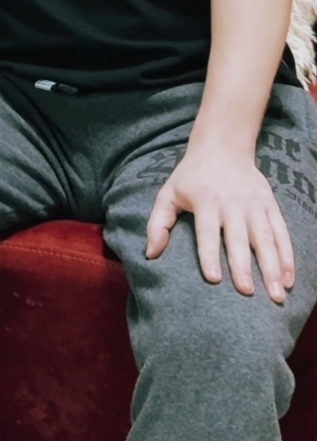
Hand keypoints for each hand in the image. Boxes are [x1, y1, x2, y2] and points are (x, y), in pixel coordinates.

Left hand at [145, 143, 295, 303]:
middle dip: (243, 266)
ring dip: (272, 267)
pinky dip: (287, 256)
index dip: (209, 254)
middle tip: (247, 292)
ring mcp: (254, 203)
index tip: (213, 278)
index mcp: (205, 199)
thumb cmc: (191, 176)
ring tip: (276, 295)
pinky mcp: (269, 204)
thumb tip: (151, 254)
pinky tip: (289, 279)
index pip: (207, 230)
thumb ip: (158, 223)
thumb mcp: (169, 192)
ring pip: (265, 238)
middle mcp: (232, 201)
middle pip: (238, 237)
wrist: (222, 146)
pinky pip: (281, 232)